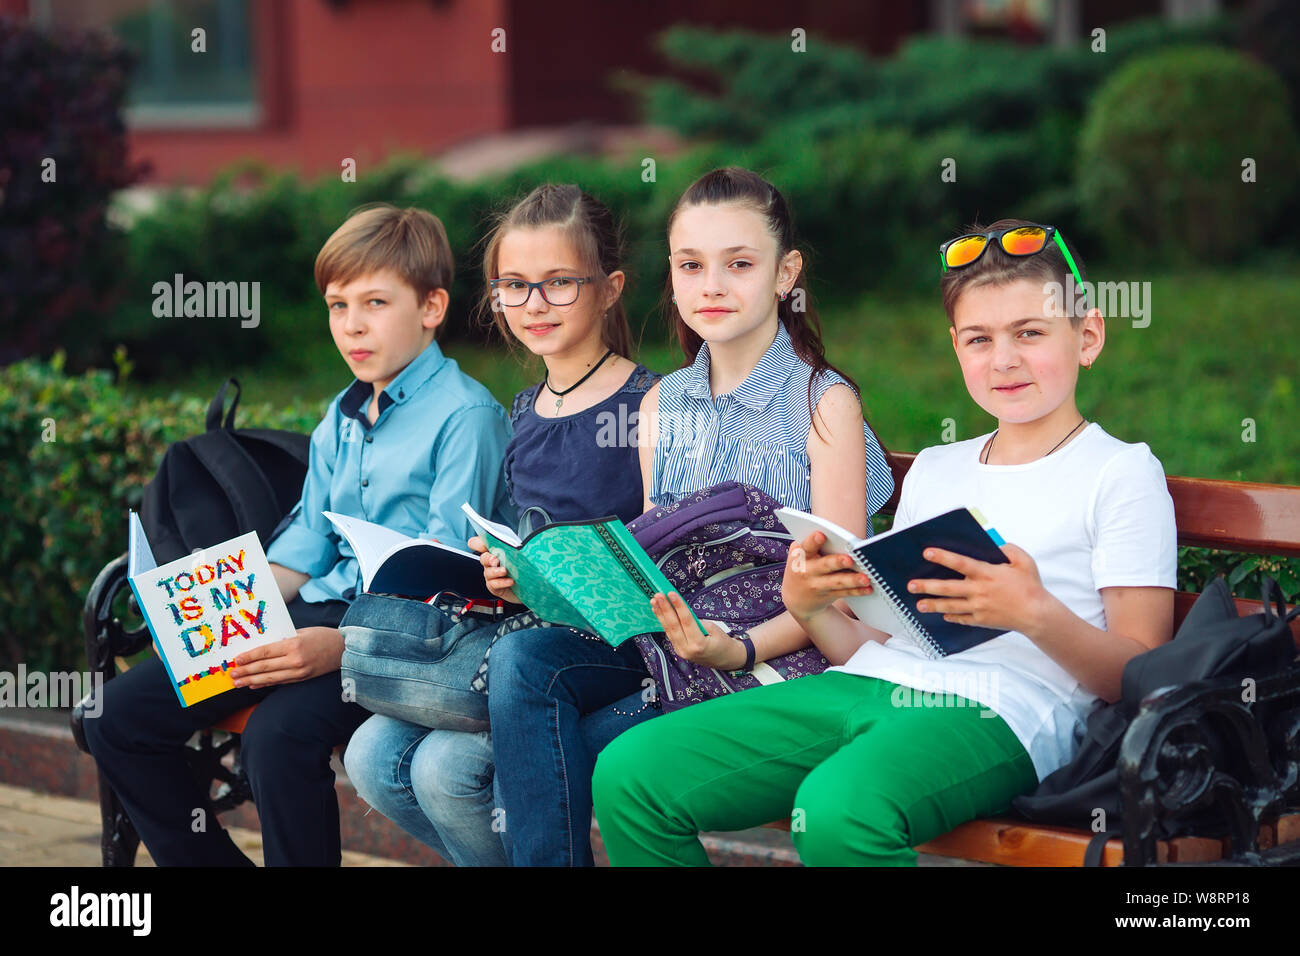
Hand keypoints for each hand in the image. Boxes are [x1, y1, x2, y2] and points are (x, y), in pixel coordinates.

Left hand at [229, 626, 343, 688]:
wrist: (344, 650)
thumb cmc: (323, 636)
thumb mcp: (302, 632)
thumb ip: (284, 639)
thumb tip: (263, 646)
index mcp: (294, 645)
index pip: (266, 652)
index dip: (249, 657)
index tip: (236, 660)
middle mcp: (295, 660)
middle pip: (265, 667)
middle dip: (246, 671)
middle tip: (232, 674)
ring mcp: (299, 672)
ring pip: (270, 678)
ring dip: (252, 680)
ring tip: (238, 683)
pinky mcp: (302, 679)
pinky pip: (280, 682)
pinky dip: (265, 683)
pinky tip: (254, 684)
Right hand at [469, 535, 520, 603]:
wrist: (529, 585)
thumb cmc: (523, 567)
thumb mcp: (520, 554)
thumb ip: (515, 548)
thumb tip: (517, 544)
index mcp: (494, 551)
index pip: (479, 544)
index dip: (478, 543)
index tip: (483, 544)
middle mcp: (490, 562)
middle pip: (483, 558)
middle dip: (489, 558)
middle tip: (496, 560)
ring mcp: (491, 575)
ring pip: (488, 572)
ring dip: (496, 571)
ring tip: (505, 571)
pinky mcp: (494, 586)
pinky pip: (494, 584)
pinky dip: (502, 582)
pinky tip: (510, 581)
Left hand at [649, 592, 745, 670]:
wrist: (725, 660)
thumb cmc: (723, 643)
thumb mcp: (714, 629)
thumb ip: (697, 621)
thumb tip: (681, 611)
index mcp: (698, 645)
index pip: (686, 621)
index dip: (678, 606)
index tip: (671, 593)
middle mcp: (687, 650)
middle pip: (673, 626)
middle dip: (665, 609)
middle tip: (658, 595)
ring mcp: (680, 651)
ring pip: (668, 630)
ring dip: (660, 614)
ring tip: (654, 601)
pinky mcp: (678, 649)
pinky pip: (669, 633)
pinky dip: (663, 621)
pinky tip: (658, 611)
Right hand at [781, 531, 872, 622]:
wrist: (796, 599)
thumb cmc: (803, 568)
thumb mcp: (800, 557)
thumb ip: (813, 547)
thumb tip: (839, 540)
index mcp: (801, 556)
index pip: (806, 547)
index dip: (813, 541)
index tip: (821, 535)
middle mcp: (807, 571)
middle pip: (824, 565)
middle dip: (837, 562)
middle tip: (849, 559)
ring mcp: (817, 585)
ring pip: (837, 581)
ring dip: (852, 580)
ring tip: (866, 578)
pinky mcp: (827, 595)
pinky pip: (844, 592)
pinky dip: (857, 591)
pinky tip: (868, 588)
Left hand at [908, 543, 1051, 637]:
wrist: (1038, 614)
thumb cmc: (1031, 585)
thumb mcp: (1023, 561)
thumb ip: (1008, 549)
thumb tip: (993, 544)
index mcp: (987, 574)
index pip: (960, 563)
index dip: (943, 557)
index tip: (927, 553)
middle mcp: (979, 591)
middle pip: (948, 588)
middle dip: (927, 586)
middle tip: (911, 585)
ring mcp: (979, 607)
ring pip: (950, 606)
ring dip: (933, 605)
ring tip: (918, 605)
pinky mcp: (981, 620)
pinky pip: (962, 618)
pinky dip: (951, 617)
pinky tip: (942, 615)